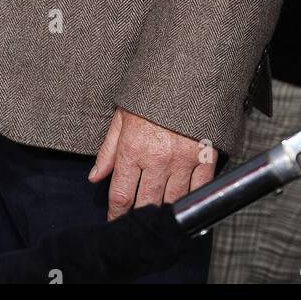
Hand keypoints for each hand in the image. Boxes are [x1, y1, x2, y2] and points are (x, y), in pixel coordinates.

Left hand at [89, 107, 216, 219]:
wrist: (186, 74)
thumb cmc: (149, 96)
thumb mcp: (122, 117)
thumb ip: (108, 150)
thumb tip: (95, 178)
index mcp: (133, 149)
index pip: (121, 195)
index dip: (116, 214)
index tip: (114, 221)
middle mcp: (158, 159)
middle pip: (146, 204)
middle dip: (138, 217)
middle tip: (135, 224)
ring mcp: (183, 161)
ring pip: (172, 202)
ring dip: (163, 213)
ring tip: (157, 219)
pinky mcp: (205, 158)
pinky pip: (198, 190)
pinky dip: (190, 202)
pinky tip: (183, 207)